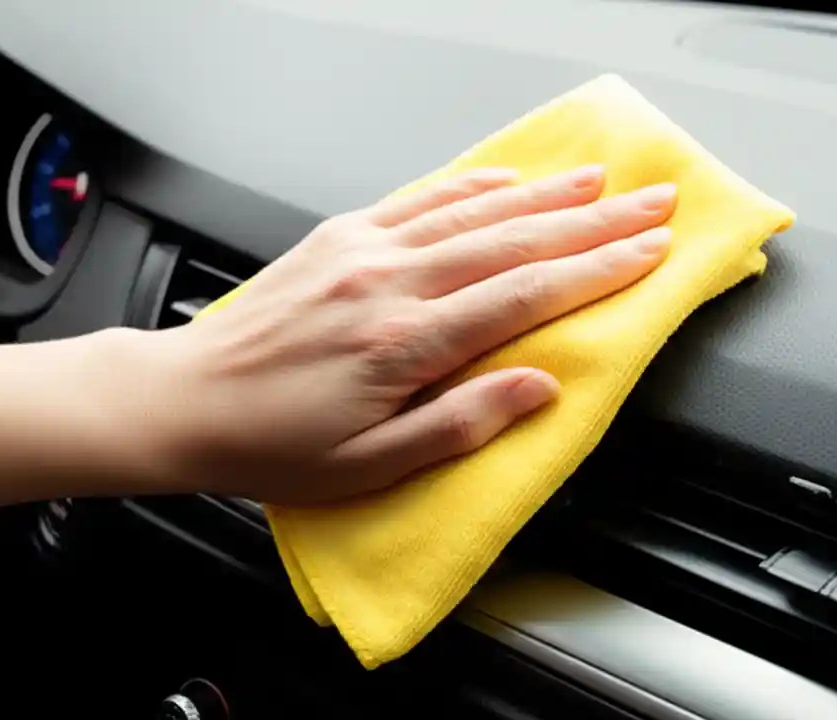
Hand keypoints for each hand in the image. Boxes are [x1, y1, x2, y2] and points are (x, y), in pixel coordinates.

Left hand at [124, 165, 675, 503]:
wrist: (183, 400)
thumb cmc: (271, 443)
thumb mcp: (369, 467)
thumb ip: (460, 424)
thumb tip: (540, 387)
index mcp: (403, 343)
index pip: (525, 295)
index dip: (597, 270)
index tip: (649, 251)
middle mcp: (388, 282)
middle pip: (514, 241)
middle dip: (594, 221)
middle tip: (653, 201)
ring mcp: (362, 250)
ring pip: (474, 211)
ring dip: (544, 194)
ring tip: (600, 180)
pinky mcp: (339, 238)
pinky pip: (418, 198)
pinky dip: (469, 185)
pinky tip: (506, 177)